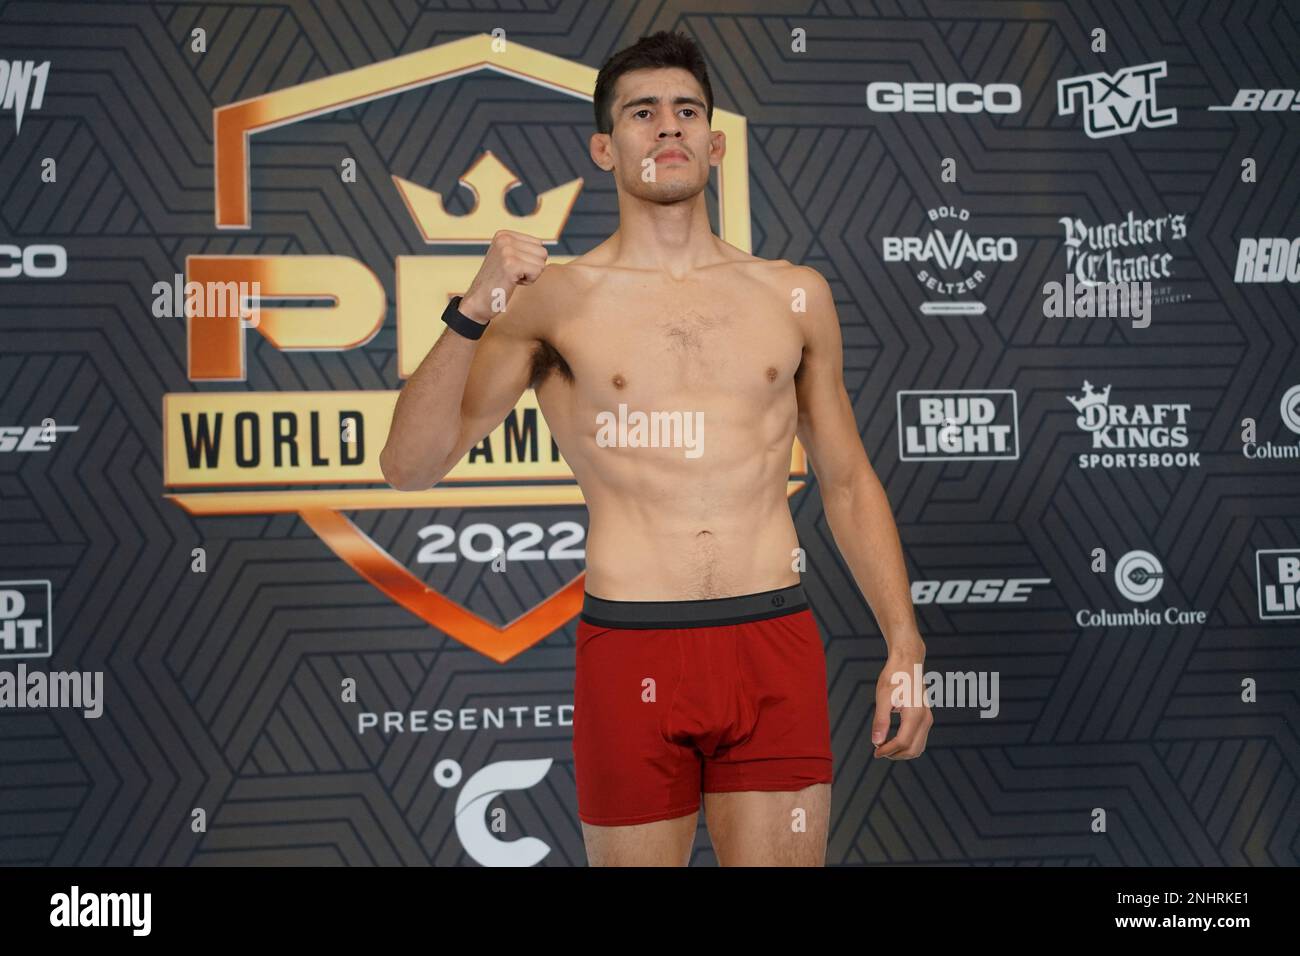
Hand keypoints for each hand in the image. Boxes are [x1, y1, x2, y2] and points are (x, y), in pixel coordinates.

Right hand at [459, 230, 547, 322]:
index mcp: (504, 234)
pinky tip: (512, 282)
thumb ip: (523, 249)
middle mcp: (504, 238)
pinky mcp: (511, 264)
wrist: (477, 301)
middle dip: (532, 267)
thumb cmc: (496, 282)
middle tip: (513, 275)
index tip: (512, 268)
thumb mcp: (507, 257)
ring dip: (530, 275)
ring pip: (541, 263)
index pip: (539, 244)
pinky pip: (537, 272)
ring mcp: (507, 250)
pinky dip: (528, 281)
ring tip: (511, 278)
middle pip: (542, 252)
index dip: (530, 260)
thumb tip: (544, 248)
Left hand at [872, 633, 932, 759]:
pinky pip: (919, 739)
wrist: (908, 661)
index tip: (875, 752)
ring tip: (884, 747)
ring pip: (918, 747)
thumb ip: (881, 721)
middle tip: (878, 751)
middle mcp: (925, 719)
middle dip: (895, 754)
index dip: (888, 750)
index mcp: (915, 714)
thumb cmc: (894, 676)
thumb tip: (876, 742)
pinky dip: (907, 745)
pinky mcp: (926, 717)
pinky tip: (893, 740)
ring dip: (902, 752)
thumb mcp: (883, 697)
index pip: (902, 742)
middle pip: (913, 749)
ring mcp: (928, 718)